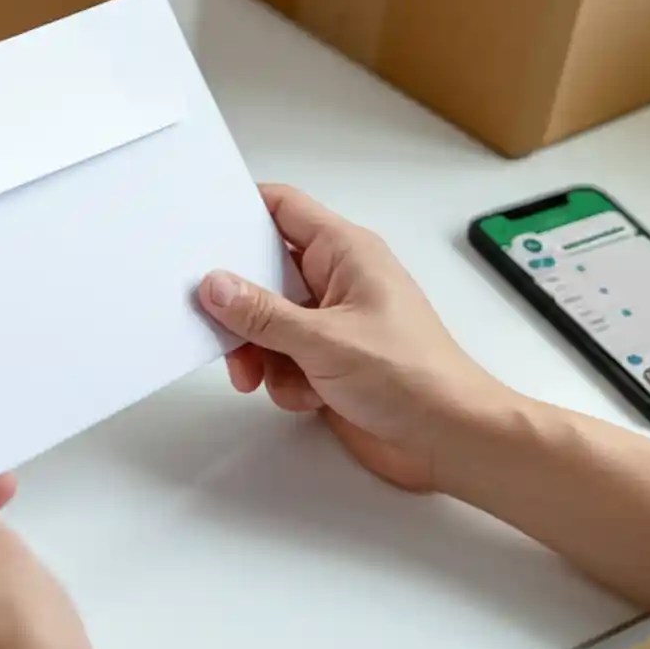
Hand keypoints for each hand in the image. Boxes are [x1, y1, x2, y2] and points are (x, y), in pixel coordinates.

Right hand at [198, 184, 515, 492]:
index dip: (241, 211)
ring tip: (266, 378)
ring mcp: (333, 322)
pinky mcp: (329, 360)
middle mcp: (337, 281)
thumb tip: (215, 285)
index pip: (283, 209)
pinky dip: (285, 380)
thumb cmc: (413, 377)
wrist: (450, 439)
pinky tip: (309, 397)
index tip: (199, 228)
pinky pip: (283, 359)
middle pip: (264, 273)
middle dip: (240, 306)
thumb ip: (262, 314)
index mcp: (346, 253)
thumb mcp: (323, 341)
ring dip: (260, 353)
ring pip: (267, 323)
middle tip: (218, 327)